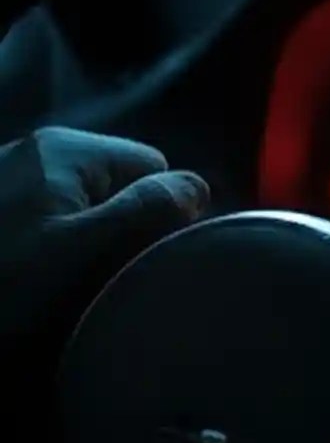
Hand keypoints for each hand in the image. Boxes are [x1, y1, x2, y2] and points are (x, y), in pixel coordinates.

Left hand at [0, 127, 208, 368]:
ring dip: (83, 249)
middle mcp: (34, 152)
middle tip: (100, 283)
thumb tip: (197, 187)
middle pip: (118, 188)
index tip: (142, 264)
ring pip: (81, 210)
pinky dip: (47, 255)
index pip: (157, 169)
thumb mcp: (80, 252)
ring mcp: (6, 181)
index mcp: (66, 150)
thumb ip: (148, 211)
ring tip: (62, 293)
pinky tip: (31, 288)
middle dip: (120, 232)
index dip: (163, 217)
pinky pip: (45, 226)